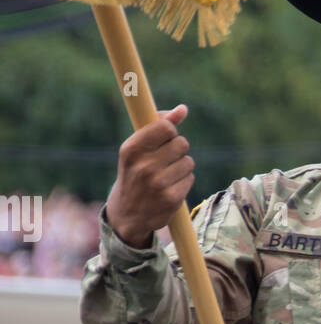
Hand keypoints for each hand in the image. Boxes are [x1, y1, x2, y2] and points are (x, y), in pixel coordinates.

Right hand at [106, 104, 194, 246]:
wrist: (127, 214)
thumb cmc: (134, 173)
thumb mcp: (137, 149)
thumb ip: (159, 125)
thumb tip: (183, 109)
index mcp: (131, 149)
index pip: (166, 127)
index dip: (169, 132)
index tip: (163, 139)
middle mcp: (143, 167)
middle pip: (182, 143)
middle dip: (177, 149)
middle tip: (165, 160)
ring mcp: (158, 184)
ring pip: (188, 161)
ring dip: (182, 166)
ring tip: (166, 174)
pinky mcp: (171, 199)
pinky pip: (190, 178)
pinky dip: (184, 181)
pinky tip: (170, 187)